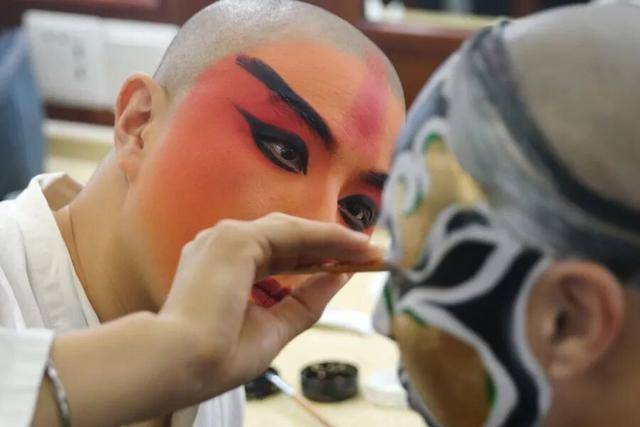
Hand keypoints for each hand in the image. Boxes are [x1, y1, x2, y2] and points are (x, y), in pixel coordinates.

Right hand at [159, 213, 382, 400]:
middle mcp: (221, 245)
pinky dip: (324, 237)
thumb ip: (306, 300)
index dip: (316, 259)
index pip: (279, 256)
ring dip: (332, 239)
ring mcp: (226, 237)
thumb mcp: (274, 325)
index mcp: (223, 267)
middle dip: (330, 245)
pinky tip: (352, 245)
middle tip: (367, 254)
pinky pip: (292, 233)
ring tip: (368, 249)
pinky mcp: (235, 238)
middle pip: (289, 239)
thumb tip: (340, 277)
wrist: (180, 363)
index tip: (349, 264)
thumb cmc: (218, 355)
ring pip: (292, 231)